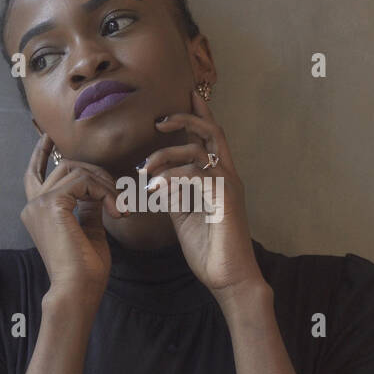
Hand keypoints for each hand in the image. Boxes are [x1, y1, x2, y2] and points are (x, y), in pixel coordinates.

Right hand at [21, 132, 125, 301]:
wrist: (78, 289)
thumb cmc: (85, 270)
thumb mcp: (90, 231)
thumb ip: (89, 208)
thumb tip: (99, 193)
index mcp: (37, 211)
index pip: (36, 172)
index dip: (42, 151)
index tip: (50, 137)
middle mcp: (32, 204)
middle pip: (65, 166)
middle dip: (97, 173)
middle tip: (121, 196)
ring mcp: (38, 203)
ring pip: (76, 170)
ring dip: (106, 185)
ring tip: (122, 208)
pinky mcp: (51, 203)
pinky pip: (82, 180)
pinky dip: (104, 191)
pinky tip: (116, 210)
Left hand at [143, 86, 264, 294]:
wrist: (229, 278)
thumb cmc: (209, 250)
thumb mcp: (183, 216)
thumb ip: (173, 193)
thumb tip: (155, 179)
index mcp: (220, 178)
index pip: (210, 138)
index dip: (199, 113)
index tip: (185, 95)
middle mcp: (228, 176)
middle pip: (211, 132)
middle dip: (185, 118)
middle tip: (158, 121)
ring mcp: (228, 185)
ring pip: (198, 151)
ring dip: (165, 156)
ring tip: (144, 171)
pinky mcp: (224, 197)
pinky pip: (195, 175)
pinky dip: (170, 177)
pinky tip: (154, 188)